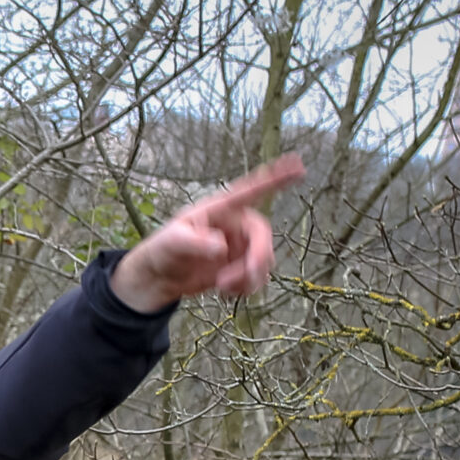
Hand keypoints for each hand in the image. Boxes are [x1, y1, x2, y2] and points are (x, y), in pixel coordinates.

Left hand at [110, 153, 305, 311]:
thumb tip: (222, 247)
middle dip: (255, 260)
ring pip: (263, 262)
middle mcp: (237, 226)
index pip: (252, 191)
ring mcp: (241, 247)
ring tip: (220, 285)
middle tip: (233, 280)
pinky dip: (244, 289)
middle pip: (263, 239)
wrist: (161, 276)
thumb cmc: (164, 248)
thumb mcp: (173, 241)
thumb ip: (196, 242)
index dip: (276, 179)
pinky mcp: (241, 267)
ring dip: (247, 279)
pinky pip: (256, 278)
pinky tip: (223, 292)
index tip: (299, 168)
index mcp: (222, 209)